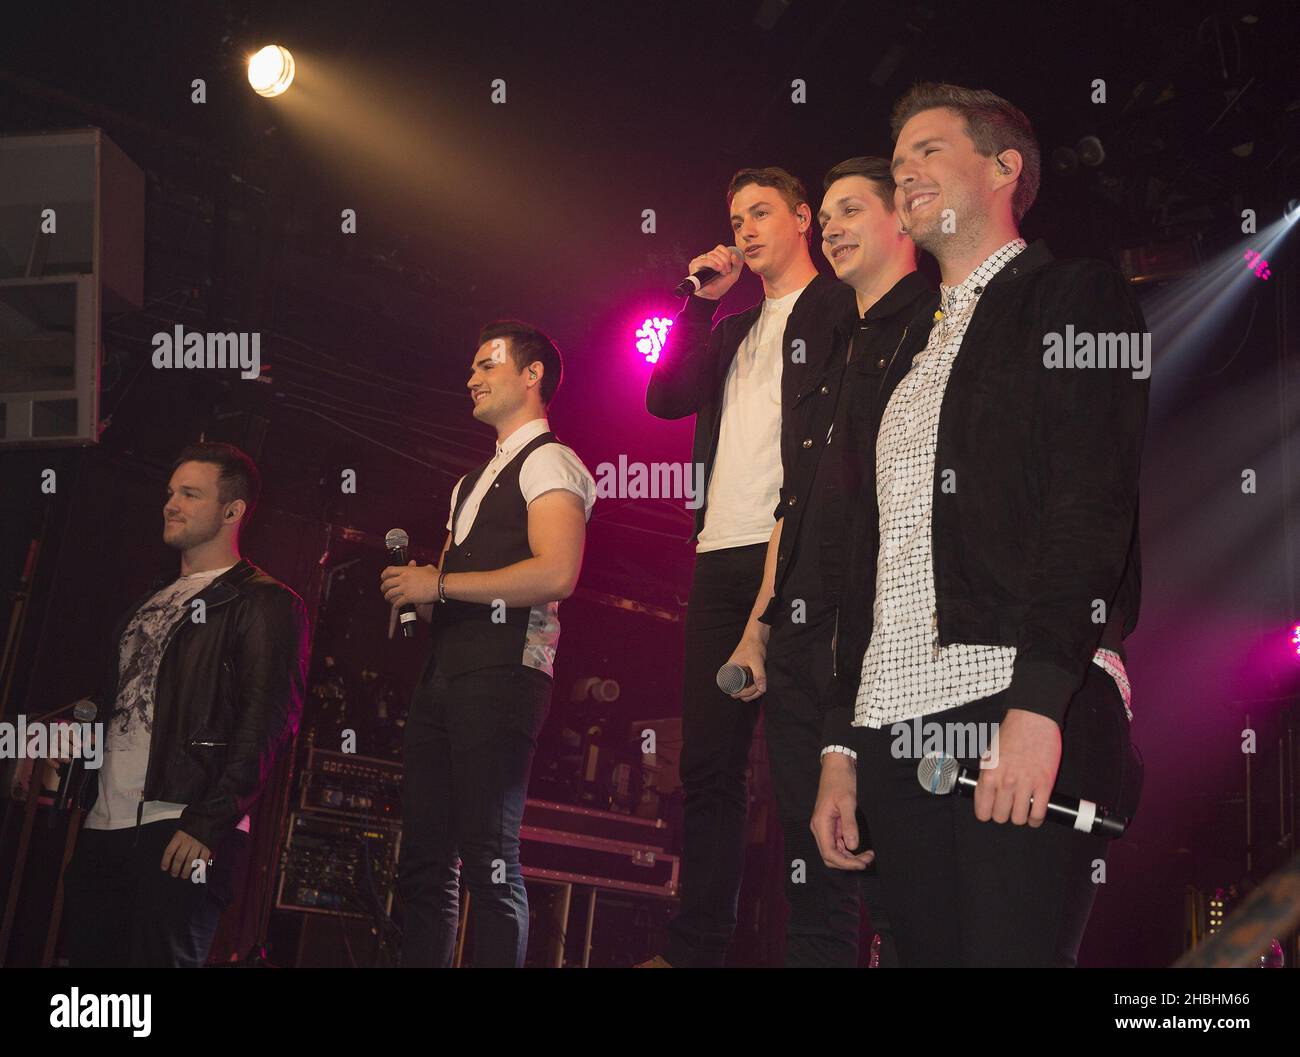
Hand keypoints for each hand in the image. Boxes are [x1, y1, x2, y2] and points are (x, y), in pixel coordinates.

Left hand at [161, 829, 212, 879]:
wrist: (208, 817)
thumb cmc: (193, 825)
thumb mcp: (182, 830)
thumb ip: (177, 842)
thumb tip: (172, 856)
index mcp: (179, 836)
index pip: (169, 851)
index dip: (166, 861)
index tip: (164, 868)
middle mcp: (188, 841)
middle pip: (179, 858)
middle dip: (176, 869)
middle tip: (174, 874)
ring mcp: (198, 844)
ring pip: (190, 860)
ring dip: (186, 870)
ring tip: (184, 876)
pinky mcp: (207, 846)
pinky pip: (203, 859)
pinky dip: (200, 866)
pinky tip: (198, 871)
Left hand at [380, 559, 439, 607]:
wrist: (440, 585)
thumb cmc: (435, 576)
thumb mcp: (425, 567)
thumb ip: (417, 566)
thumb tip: (413, 564)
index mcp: (406, 570)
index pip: (389, 571)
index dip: (384, 575)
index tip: (383, 578)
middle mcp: (403, 579)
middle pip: (387, 583)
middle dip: (383, 588)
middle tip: (384, 590)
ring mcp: (405, 588)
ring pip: (390, 594)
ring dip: (388, 597)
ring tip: (388, 599)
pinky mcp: (409, 598)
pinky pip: (398, 602)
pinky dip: (395, 605)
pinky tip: (396, 606)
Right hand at [689, 244, 742, 300]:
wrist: (712, 295)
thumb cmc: (721, 285)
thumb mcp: (734, 274)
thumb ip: (737, 263)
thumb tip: (733, 255)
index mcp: (714, 257)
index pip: (720, 248)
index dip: (727, 254)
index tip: (730, 266)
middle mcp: (706, 257)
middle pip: (717, 252)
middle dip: (725, 261)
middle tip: (727, 271)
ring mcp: (699, 260)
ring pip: (712, 255)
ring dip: (720, 263)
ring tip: (723, 272)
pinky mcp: (694, 265)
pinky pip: (704, 260)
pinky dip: (713, 264)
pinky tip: (718, 269)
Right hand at [723, 635, 766, 701]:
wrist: (756, 636)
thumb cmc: (753, 645)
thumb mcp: (756, 661)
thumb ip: (759, 675)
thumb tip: (763, 690)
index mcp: (729, 671)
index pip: (733, 690)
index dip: (743, 693)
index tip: (753, 689)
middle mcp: (733, 674)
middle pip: (739, 692)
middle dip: (750, 694)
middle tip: (760, 687)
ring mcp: (739, 673)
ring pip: (744, 690)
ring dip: (753, 692)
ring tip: (761, 686)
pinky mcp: (745, 672)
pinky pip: (748, 685)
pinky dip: (754, 687)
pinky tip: (760, 685)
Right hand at [811, 754, 873, 869]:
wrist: (836, 766)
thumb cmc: (840, 781)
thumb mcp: (848, 801)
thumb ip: (849, 825)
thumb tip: (852, 846)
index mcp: (820, 824)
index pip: (829, 854)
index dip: (846, 863)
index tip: (862, 862)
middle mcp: (819, 828)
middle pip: (830, 857)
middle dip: (848, 862)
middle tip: (867, 859)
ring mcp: (824, 827)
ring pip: (834, 852)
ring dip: (849, 857)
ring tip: (867, 854)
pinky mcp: (831, 824)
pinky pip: (837, 843)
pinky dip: (848, 849)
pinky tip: (860, 847)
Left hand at [973, 708, 1062, 826]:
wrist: (1032, 719)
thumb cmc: (1010, 734)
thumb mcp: (989, 754)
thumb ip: (986, 776)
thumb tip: (985, 795)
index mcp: (989, 775)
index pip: (982, 810)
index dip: (986, 813)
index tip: (991, 811)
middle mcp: (1005, 782)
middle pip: (1000, 817)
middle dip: (1003, 815)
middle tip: (1008, 807)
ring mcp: (1026, 784)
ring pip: (1019, 818)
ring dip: (1020, 817)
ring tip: (1022, 809)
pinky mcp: (1044, 784)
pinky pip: (1038, 813)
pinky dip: (1036, 818)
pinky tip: (1034, 814)